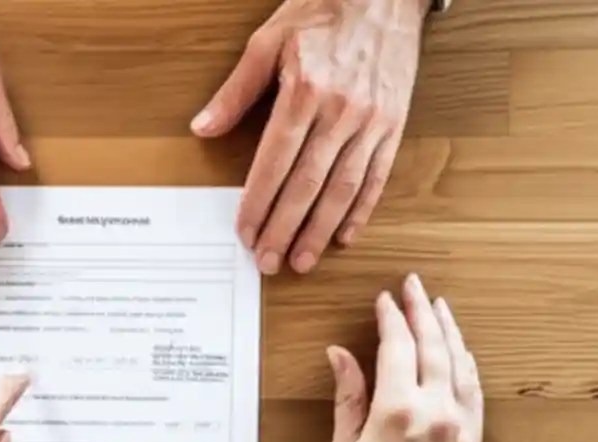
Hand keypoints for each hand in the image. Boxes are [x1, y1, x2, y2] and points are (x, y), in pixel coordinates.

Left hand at [193, 0, 426, 275]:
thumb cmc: (322, 12)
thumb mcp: (268, 40)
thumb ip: (236, 91)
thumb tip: (202, 129)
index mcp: (305, 92)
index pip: (274, 162)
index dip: (258, 202)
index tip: (245, 232)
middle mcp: (341, 112)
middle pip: (307, 185)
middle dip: (284, 228)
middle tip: (268, 261)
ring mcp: (372, 122)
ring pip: (343, 189)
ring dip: (320, 230)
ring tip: (301, 260)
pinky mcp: (395, 125)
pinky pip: (377, 176)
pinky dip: (361, 210)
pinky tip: (344, 236)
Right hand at [325, 274, 482, 441]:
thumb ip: (348, 397)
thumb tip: (340, 354)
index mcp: (397, 413)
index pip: (397, 347)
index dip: (391, 318)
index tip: (384, 299)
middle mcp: (436, 415)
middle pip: (433, 348)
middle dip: (422, 312)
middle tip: (414, 286)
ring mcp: (461, 431)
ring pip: (460, 366)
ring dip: (449, 333)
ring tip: (439, 308)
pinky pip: (475, 395)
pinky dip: (467, 367)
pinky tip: (460, 354)